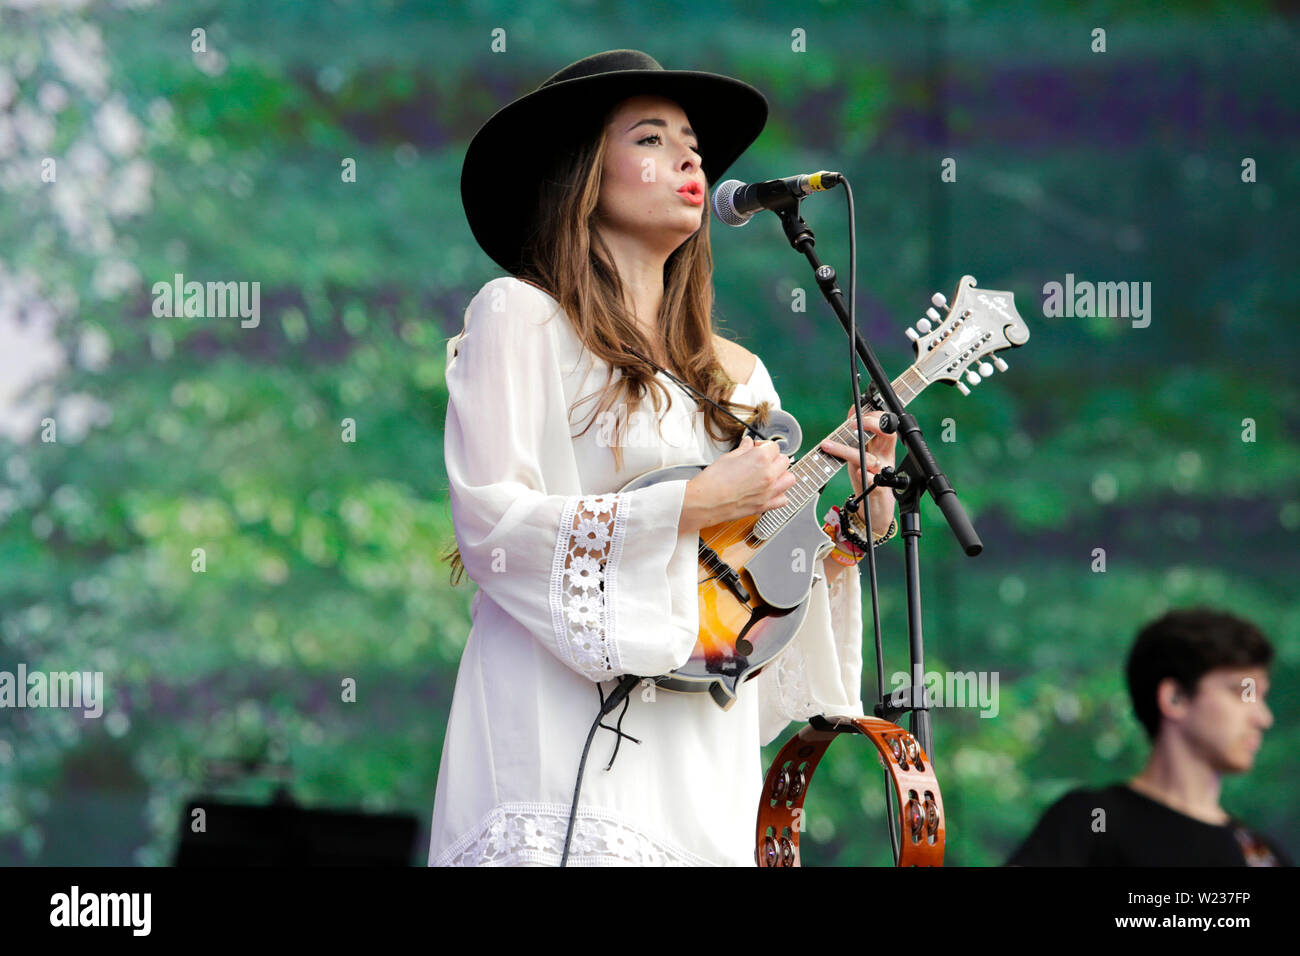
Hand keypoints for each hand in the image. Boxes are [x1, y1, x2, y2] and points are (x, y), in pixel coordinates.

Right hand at [682, 432, 796, 532]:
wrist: (705, 502)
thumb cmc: (712, 481)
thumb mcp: (727, 458)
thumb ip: (743, 450)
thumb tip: (748, 444)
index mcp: (760, 459)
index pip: (774, 446)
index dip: (764, 446)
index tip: (756, 448)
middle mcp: (768, 475)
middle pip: (784, 461)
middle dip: (774, 458)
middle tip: (762, 460)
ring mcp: (768, 492)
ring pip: (789, 479)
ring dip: (782, 475)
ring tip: (770, 474)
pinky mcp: (764, 506)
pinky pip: (783, 499)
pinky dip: (780, 495)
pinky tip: (770, 491)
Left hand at [818, 407, 898, 537]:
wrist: (876, 507)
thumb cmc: (869, 477)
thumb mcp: (862, 452)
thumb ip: (859, 433)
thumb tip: (853, 410)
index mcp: (883, 448)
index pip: (886, 425)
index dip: (873, 416)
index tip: (855, 414)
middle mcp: (885, 459)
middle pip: (887, 436)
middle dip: (872, 425)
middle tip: (852, 424)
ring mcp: (882, 474)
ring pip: (871, 458)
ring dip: (848, 450)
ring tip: (829, 445)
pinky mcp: (878, 490)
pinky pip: (874, 482)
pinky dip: (867, 476)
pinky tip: (859, 472)